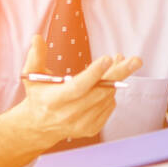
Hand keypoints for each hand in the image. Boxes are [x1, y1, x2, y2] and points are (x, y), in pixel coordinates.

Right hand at [18, 34, 141, 144]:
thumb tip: (37, 38)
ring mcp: (82, 123)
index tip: (107, 59)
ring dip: (116, 78)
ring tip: (120, 61)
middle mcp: (69, 114)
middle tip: (135, 60)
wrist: (39, 126)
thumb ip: (35, 56)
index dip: (93, 74)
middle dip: (119, 74)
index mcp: (54, 100)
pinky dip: (111, 92)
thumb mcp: (32, 76)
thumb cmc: (38, 96)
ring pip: (107, 97)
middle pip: (99, 92)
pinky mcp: (92, 128)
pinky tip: (109, 80)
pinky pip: (109, 106)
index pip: (78, 87)